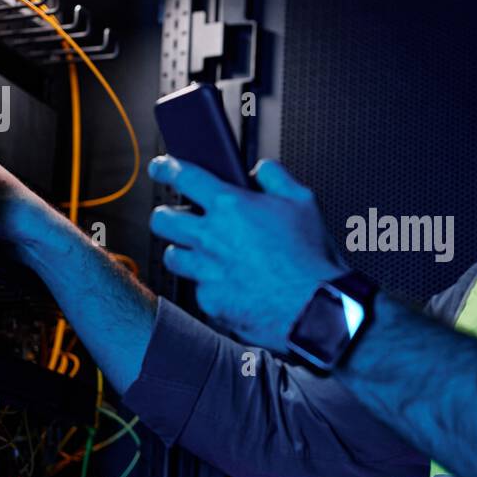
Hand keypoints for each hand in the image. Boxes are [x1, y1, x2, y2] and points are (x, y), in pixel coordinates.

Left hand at [147, 155, 348, 349]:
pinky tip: (228, 284)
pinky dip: (209, 285)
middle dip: (165, 216)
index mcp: (231, 206)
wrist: (315, 307)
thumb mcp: (303, 202)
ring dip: (183, 252)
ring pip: (172, 257)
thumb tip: (260, 170)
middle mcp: (211, 238)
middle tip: (177, 218)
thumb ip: (275, 177)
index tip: (160, 168)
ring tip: (202, 253)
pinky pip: (198, 289)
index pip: (183, 176)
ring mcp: (207, 272)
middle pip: (162, 220)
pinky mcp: (211, 301)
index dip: (165, 168)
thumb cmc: (311, 258)